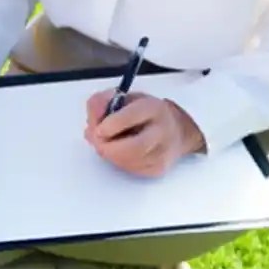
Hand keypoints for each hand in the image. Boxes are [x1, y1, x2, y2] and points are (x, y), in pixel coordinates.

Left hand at [83, 90, 203, 176]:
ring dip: (112, 155)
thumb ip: (101, 103)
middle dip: (108, 147)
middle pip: (135, 147)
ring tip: (109, 144)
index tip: (98, 129)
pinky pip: (132, 170)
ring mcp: (163, 152)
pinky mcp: (159, 168)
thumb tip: (92, 121)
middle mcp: (162, 130)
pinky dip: (120, 163)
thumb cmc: (144, 113)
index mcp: (153, 108)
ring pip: (130, 162)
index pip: (133, 116)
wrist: (176, 130)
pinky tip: (121, 153)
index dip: (112, 125)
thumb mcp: (123, 98)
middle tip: (97, 142)